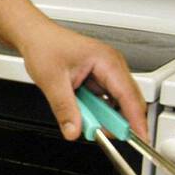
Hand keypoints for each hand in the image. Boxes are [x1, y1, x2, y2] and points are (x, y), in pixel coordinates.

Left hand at [19, 22, 148, 142]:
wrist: (34, 36)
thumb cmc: (44, 45)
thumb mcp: (52, 81)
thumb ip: (65, 109)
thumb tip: (75, 130)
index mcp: (107, 61)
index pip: (129, 95)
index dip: (136, 120)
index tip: (140, 138)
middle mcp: (112, 65)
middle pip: (128, 101)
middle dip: (118, 121)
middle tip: (100, 133)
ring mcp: (107, 72)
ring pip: (117, 103)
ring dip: (104, 116)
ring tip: (84, 118)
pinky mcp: (99, 79)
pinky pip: (106, 101)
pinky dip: (97, 111)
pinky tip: (82, 110)